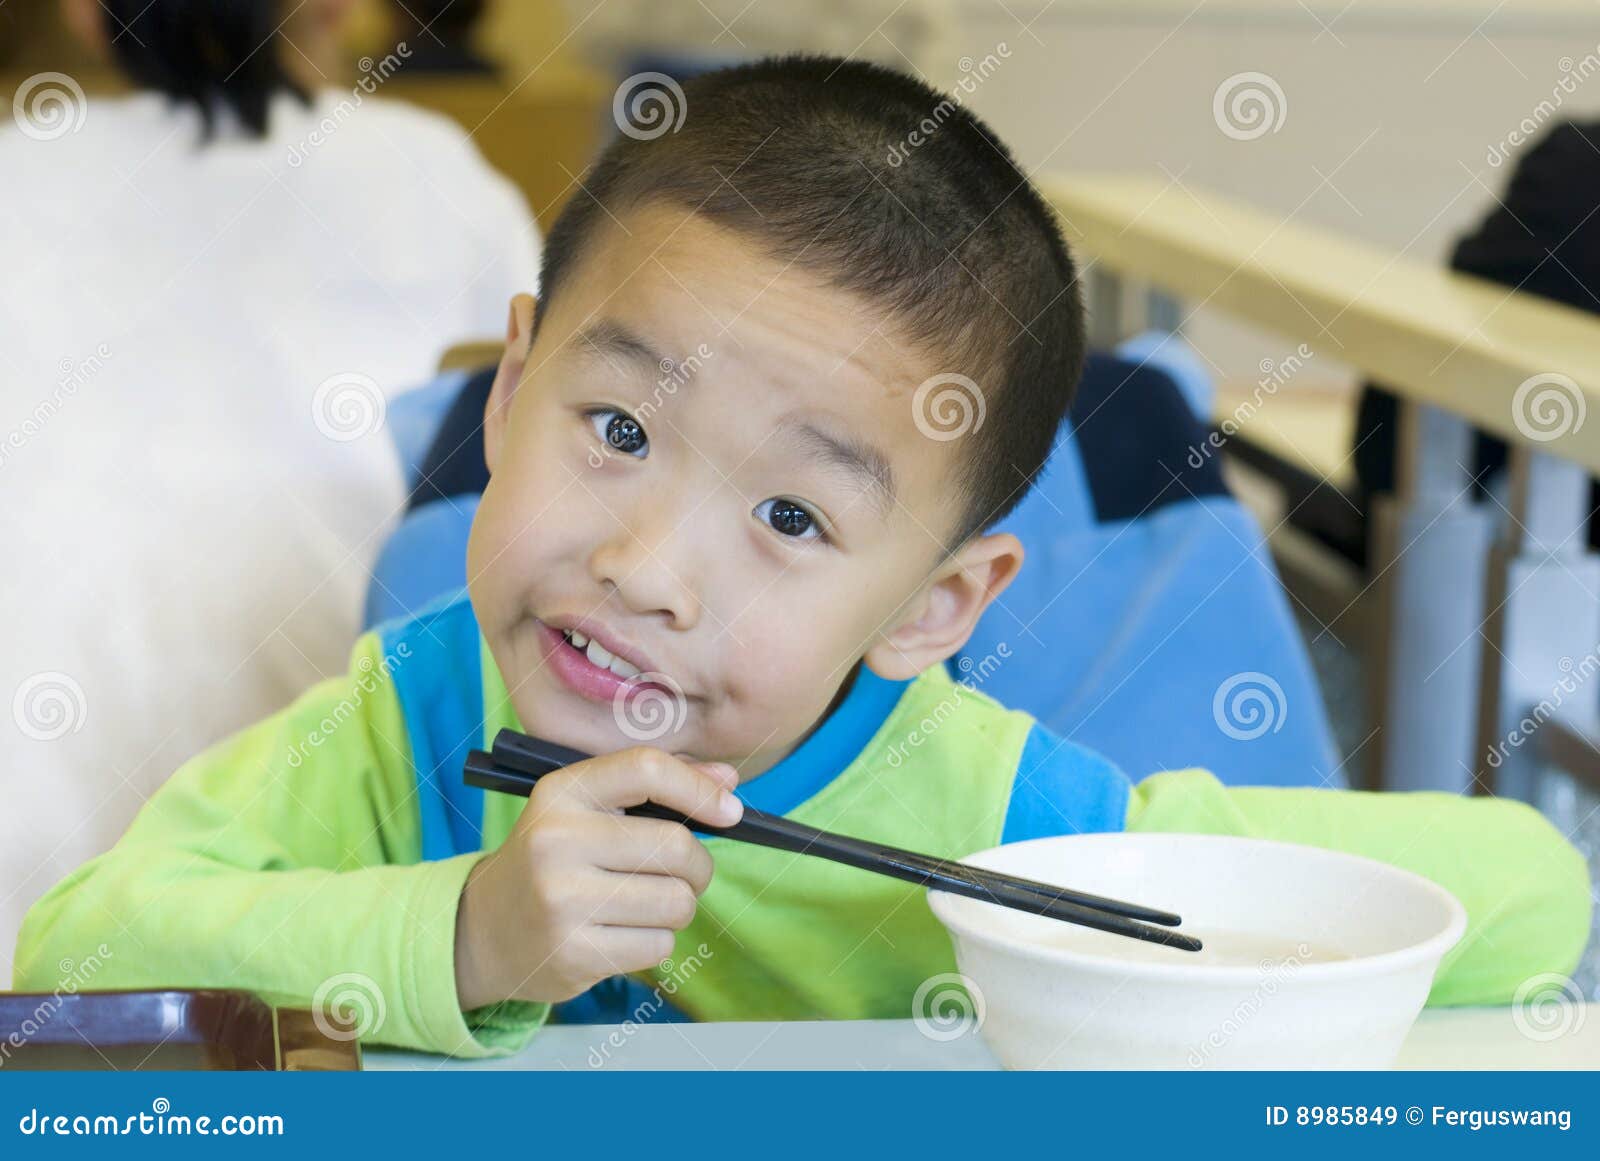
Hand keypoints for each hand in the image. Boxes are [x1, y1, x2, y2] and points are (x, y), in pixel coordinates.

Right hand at [453, 746, 740, 1009]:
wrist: (484, 930)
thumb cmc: (554, 859)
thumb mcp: (587, 809)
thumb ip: (656, 788)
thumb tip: (729, 782)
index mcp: (561, 792)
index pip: (647, 769)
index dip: (700, 789)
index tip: (730, 812)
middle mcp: (556, 841)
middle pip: (676, 847)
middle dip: (698, 865)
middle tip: (683, 873)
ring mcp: (561, 901)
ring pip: (677, 902)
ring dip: (678, 907)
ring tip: (644, 903)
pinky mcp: (573, 955)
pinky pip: (659, 945)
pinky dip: (655, 941)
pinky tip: (620, 933)